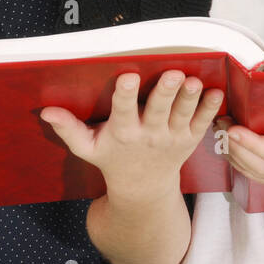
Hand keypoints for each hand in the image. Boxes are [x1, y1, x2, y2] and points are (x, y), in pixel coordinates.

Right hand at [40, 70, 223, 200]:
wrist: (143, 189)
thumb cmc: (113, 160)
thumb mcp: (87, 149)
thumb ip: (68, 129)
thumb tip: (45, 111)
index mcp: (123, 133)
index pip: (123, 111)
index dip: (125, 95)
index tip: (127, 77)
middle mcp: (150, 134)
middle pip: (159, 110)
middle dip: (166, 92)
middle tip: (173, 74)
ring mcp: (173, 137)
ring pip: (184, 114)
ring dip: (190, 98)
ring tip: (195, 81)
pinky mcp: (190, 139)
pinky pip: (202, 122)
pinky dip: (210, 109)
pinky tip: (217, 92)